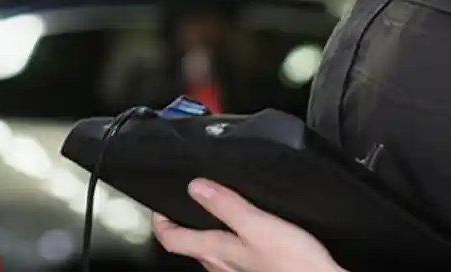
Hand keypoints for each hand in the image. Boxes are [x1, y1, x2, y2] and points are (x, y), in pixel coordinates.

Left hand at [151, 179, 345, 271]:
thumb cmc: (293, 263)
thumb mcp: (257, 226)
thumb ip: (226, 205)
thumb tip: (194, 186)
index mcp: (216, 252)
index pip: (172, 240)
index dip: (160, 222)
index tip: (158, 207)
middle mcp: (221, 266)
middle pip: (190, 247)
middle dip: (183, 226)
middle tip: (183, 205)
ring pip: (211, 254)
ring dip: (206, 235)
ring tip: (212, 214)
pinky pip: (232, 259)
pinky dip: (229, 243)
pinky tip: (245, 235)